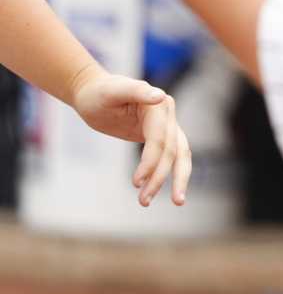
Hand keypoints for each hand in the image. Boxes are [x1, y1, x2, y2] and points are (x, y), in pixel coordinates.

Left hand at [68, 66, 191, 206]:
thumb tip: (161, 97)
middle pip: (172, 152)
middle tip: (144, 200)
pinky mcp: (161, 137)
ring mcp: (167, 127)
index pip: (160, 139)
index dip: (150, 161)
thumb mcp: (112, 91)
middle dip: (159, 177)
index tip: (136, 182)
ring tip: (148, 202)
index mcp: (160, 105)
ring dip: (170, 182)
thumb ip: (136, 91)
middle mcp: (168, 116)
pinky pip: (170, 159)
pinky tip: (153, 192)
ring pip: (178, 157)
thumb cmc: (99, 92)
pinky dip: (166, 176)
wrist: (94, 94)